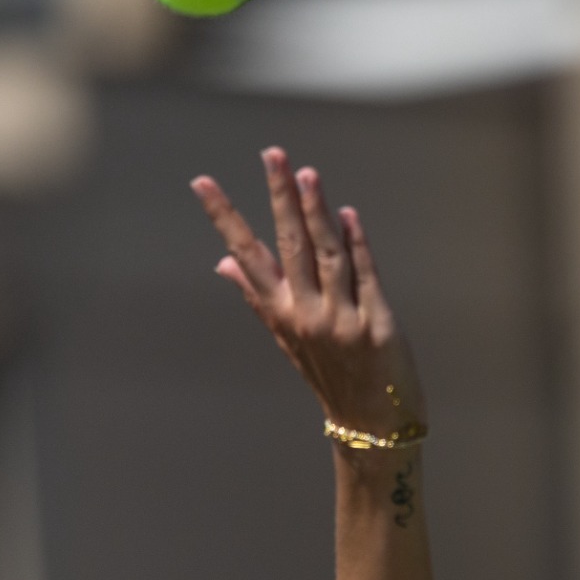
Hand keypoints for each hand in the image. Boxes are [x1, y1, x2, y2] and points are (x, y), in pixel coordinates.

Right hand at [191, 147, 424, 435]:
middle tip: (273, 154)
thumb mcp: (288, 338)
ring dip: (317, 211)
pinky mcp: (377, 326)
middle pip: (290, 245)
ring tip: (308, 173)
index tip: (202, 182)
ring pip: (327, 255)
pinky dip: (358, 244)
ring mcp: (341, 321)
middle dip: (280, 197)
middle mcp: (306, 314)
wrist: (371, 426)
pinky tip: (349, 215)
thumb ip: (259, 297)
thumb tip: (223, 264)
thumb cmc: (331, 376)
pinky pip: (366, 276)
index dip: (224, 217)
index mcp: (281, 313)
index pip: (247, 255)